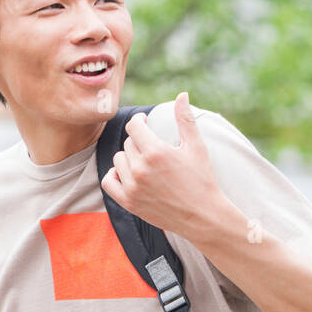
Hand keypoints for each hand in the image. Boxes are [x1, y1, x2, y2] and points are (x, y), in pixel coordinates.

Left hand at [100, 92, 234, 240]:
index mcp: (156, 152)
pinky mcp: (129, 202)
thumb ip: (185, 119)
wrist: (203, 216)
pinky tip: (128, 174)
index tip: (144, 121)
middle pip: (128, 143)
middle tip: (154, 147)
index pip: (134, 126)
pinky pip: (109, 181)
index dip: (139, 121)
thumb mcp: (196, 147)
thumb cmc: (202, 179)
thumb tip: (182, 95)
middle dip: (140, 141)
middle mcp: (140, 168)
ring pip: (119, 160)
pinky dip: (115, 175)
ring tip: (145, 162)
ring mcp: (132, 187)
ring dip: (129, 158)